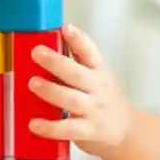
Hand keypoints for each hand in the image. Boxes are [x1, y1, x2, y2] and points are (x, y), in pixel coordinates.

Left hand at [28, 25, 132, 156]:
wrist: (125, 130)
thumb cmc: (104, 98)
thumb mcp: (98, 74)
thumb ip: (80, 57)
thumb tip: (61, 31)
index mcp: (98, 72)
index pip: (91, 53)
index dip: (79, 40)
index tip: (66, 28)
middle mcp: (97, 89)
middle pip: (77, 74)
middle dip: (57, 62)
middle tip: (37, 52)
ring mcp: (93, 110)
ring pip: (72, 100)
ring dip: (51, 91)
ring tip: (33, 83)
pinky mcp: (88, 131)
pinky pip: (68, 129)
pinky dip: (50, 127)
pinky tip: (34, 124)